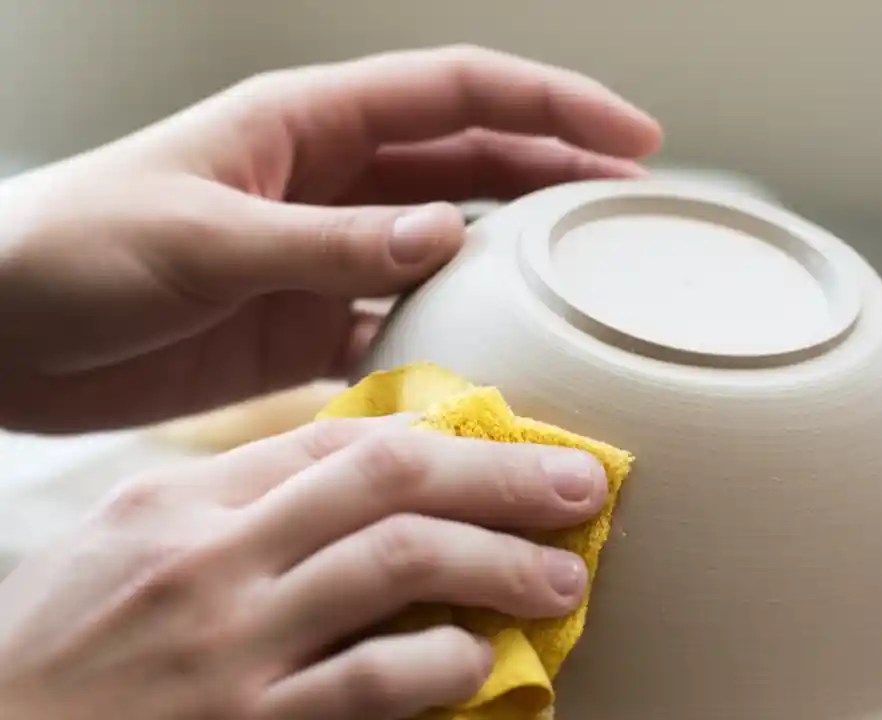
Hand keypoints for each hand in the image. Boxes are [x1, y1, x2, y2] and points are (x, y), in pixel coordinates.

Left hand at [0, 46, 661, 431]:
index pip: (457, 93)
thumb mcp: (201, 239)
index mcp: (307, 125)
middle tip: (636, 205)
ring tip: (587, 286)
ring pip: (449, 244)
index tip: (632, 136)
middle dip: (558, 171)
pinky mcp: (306, 324)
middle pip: (473, 161)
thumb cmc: (69, 251)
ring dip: (517, 259)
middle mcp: (330, 181)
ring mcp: (325, 254)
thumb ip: (327, 243)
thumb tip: (450, 236)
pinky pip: (405, 324)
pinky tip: (499, 362)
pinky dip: (454, 340)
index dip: (553, 104)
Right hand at [0, 415, 608, 718]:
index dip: (445, 436)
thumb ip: (236, 511)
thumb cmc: (63, 657)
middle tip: (581, 486)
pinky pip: (373, 680)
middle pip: (388, 477)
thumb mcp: (127, 552)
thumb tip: (362, 485)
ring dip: (499, 564)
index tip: (512, 443)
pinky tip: (478, 663)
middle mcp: (209, 553)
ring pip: (398, 560)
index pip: (338, 437)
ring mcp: (227, 640)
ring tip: (560, 579)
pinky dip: (442, 664)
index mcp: (182, 499)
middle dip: (501, 476)